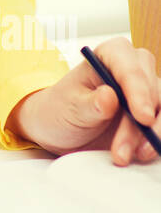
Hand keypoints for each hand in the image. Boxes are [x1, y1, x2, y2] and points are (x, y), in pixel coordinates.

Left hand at [8, 36, 160, 162]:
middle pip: (151, 91)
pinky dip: (155, 141)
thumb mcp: (69, 107)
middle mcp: (133, 70)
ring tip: (123, 156)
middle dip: (139, 125)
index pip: (130, 66)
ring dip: (149, 137)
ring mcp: (145, 93)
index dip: (138, 90)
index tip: (142, 117)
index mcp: (109, 55)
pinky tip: (141, 154)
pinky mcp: (151, 114)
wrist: (60, 129)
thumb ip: (90, 104)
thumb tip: (109, 96)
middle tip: (122, 151)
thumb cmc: (62, 109)